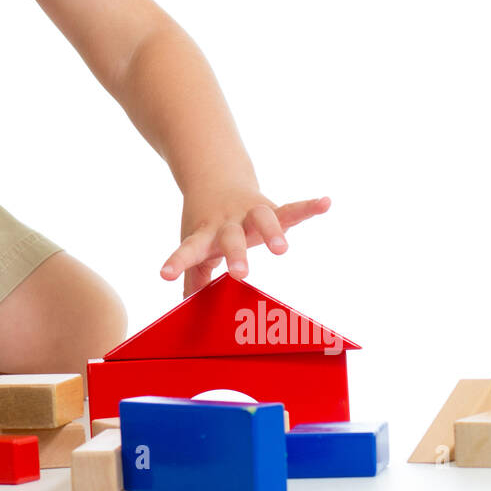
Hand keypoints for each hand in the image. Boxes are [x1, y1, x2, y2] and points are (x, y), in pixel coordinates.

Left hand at [160, 189, 331, 297]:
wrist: (213, 178)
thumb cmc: (204, 224)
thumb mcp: (195, 246)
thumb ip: (193, 277)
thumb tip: (184, 312)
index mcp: (204, 235)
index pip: (189, 250)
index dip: (177, 262)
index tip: (164, 274)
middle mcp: (227, 223)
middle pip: (231, 238)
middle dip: (236, 255)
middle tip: (240, 274)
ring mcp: (249, 214)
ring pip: (262, 219)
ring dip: (272, 232)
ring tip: (282, 249)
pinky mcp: (271, 208)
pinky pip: (292, 209)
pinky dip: (309, 207)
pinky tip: (325, 203)